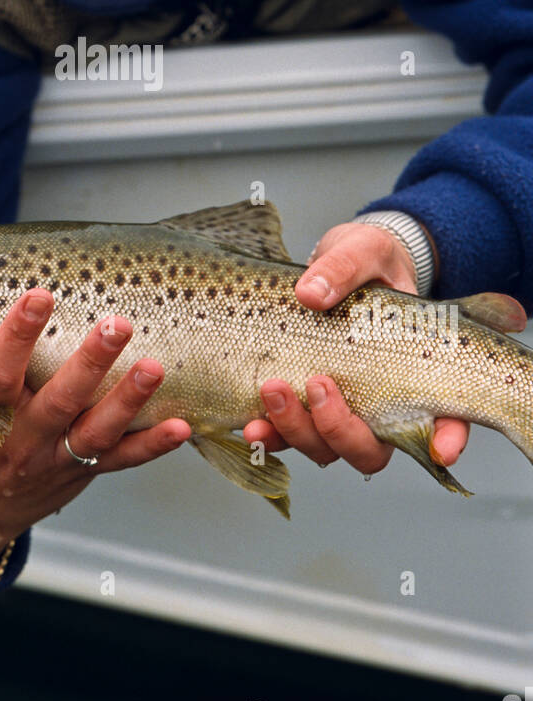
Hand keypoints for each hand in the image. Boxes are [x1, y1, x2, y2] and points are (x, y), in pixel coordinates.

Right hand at [0, 289, 190, 566]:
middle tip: (117, 324)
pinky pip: (119, 461)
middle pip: (60, 401)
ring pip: (95, 432)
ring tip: (154, 367)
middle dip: (91, 362)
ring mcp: (54, 462)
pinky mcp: (79, 476)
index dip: (17, 336)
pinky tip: (181, 427)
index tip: (39, 296)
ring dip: (128, 399)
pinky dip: (152, 445)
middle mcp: (22, 441)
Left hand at [243, 221, 468, 474]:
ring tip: (272, 388)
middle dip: (342, 431)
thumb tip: (311, 294)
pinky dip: (270, 435)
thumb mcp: (364, 251)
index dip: (449, 440)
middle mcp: (380, 404)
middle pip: (371, 449)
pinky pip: (287, 435)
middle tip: (319, 384)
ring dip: (298, 431)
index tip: (441, 447)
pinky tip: (250, 425)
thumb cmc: (368, 261)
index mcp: (418, 372)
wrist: (334, 264)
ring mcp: (340, 410)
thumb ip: (344, 268)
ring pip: (327, 449)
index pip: (447, 419)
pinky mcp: (301, 406)